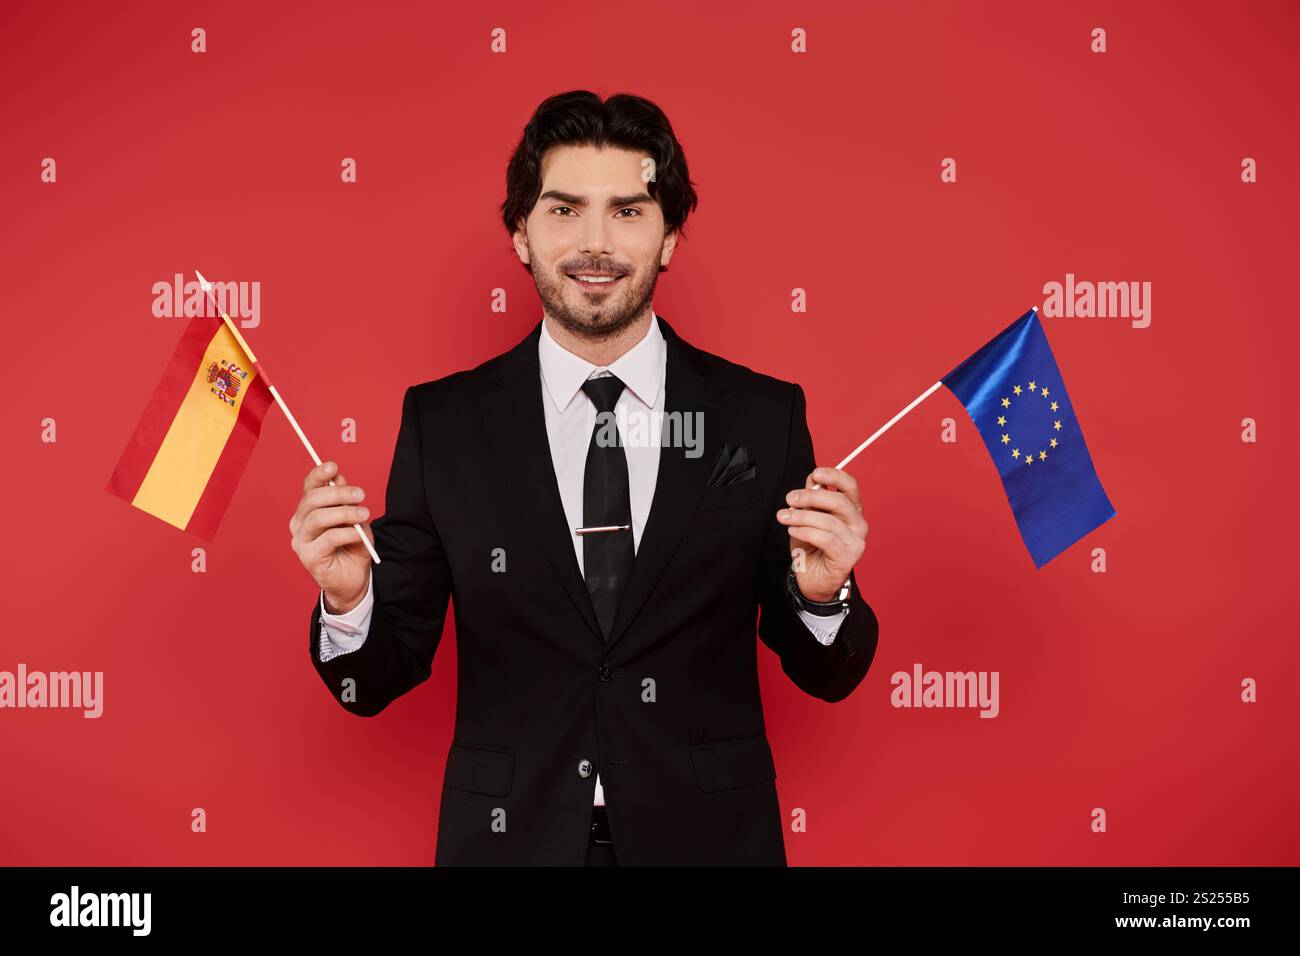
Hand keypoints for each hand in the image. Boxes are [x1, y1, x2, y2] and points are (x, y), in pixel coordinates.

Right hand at [289, 460, 373, 613]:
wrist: (354, 579)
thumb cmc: (352, 546)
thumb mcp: (355, 518)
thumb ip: (345, 500)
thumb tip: (339, 478)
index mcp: (308, 510)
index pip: (308, 487)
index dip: (318, 475)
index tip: (333, 466)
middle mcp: (299, 524)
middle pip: (312, 500)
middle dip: (338, 493)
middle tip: (361, 494)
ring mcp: (301, 541)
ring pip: (318, 517)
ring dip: (345, 513)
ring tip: (364, 514)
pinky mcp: (309, 557)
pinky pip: (328, 538)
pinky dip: (347, 533)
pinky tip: (359, 535)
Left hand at [776, 466, 867, 601]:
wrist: (812, 579)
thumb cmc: (812, 547)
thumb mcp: (809, 518)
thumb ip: (812, 500)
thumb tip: (813, 479)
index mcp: (852, 510)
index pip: (850, 487)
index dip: (835, 476)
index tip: (815, 473)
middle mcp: (858, 524)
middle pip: (839, 501)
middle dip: (810, 497)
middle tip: (790, 499)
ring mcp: (855, 541)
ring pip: (828, 521)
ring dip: (801, 517)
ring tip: (784, 517)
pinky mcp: (847, 557)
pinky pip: (825, 538)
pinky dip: (805, 532)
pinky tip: (792, 530)